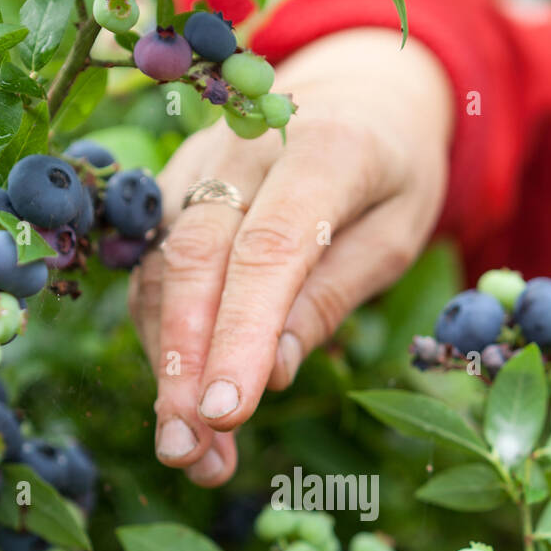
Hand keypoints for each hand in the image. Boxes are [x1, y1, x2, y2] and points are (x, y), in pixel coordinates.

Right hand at [129, 28, 452, 485]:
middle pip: (196, 261)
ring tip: (191, 456)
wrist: (356, 94)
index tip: (226, 413)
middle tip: (189, 454)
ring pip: (162, 273)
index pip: (271, 248)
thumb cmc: (389, 175)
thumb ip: (335, 294)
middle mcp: (245, 146)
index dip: (242, 334)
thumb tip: (275, 371)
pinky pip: (154, 272)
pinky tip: (181, 405)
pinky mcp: (170, 188)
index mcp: (325, 147)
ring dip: (167, 370)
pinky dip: (162, 345)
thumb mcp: (396, 233)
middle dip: (185, 366)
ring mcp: (197, 163)